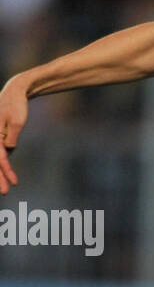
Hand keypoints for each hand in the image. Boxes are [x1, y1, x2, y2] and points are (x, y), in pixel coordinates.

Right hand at [0, 76, 28, 194]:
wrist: (14, 93)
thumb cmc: (16, 105)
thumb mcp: (18, 121)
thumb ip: (12, 137)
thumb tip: (8, 150)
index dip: (5, 171)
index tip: (13, 183)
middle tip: (6, 193)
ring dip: (0, 174)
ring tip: (7, 188)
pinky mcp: (0, 139)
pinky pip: (0, 156)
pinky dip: (2, 167)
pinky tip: (6, 177)